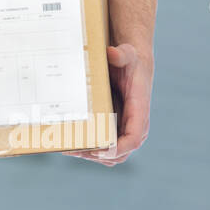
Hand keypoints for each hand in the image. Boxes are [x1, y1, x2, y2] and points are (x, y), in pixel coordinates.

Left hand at [63, 42, 151, 165]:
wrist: (131, 65)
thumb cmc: (130, 62)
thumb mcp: (127, 54)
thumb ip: (121, 54)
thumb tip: (112, 53)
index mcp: (139, 111)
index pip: (133, 138)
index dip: (117, 147)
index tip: (99, 149)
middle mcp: (136, 126)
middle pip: (120, 153)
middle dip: (97, 154)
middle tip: (73, 149)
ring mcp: (126, 131)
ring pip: (112, 156)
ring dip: (92, 156)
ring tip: (69, 149)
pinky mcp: (117, 131)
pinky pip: (106, 151)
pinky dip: (92, 152)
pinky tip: (73, 146)